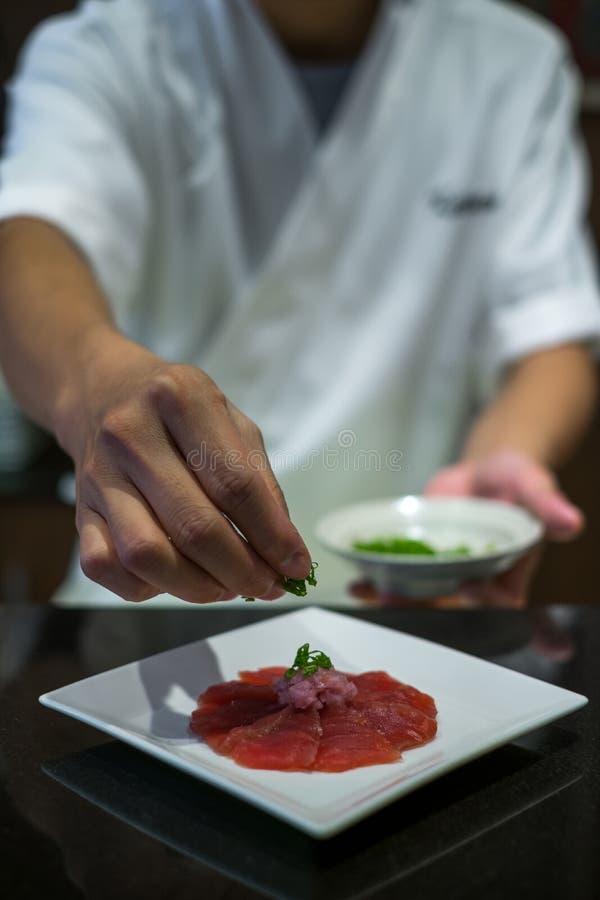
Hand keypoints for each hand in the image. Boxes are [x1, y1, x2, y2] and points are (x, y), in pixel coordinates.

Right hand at [56, 330, 310, 603]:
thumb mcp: (230, 422)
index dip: (272, 535)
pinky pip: (106, 568)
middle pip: (193, 526)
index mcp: (180, 398)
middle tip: (267, 586)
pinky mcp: (78, 510)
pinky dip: (147, 588)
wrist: (102, 393)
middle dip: (241, 570)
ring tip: (227, 586)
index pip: (235, 484)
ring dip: (198, 586)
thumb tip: (284, 551)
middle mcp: (131, 433)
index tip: (296, 567)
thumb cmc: (179, 412)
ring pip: (147, 555)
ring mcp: (99, 475)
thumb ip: (260, 481)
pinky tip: (177, 579)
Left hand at [350, 451, 581, 608]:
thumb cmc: (516, 481)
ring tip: (370, 595)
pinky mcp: (420, 562)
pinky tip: (358, 582)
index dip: (484, 602)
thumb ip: (548, 505)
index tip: (470, 589)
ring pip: (422, 597)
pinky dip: (379, 582)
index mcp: (509, 574)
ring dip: (396, 601)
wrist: (485, 469)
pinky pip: (400, 577)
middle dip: (427, 610)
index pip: (500, 601)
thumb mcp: (534, 486)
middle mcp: (475, 581)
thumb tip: (572, 522)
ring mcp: (444, 574)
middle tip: (401, 603)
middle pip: (452, 606)